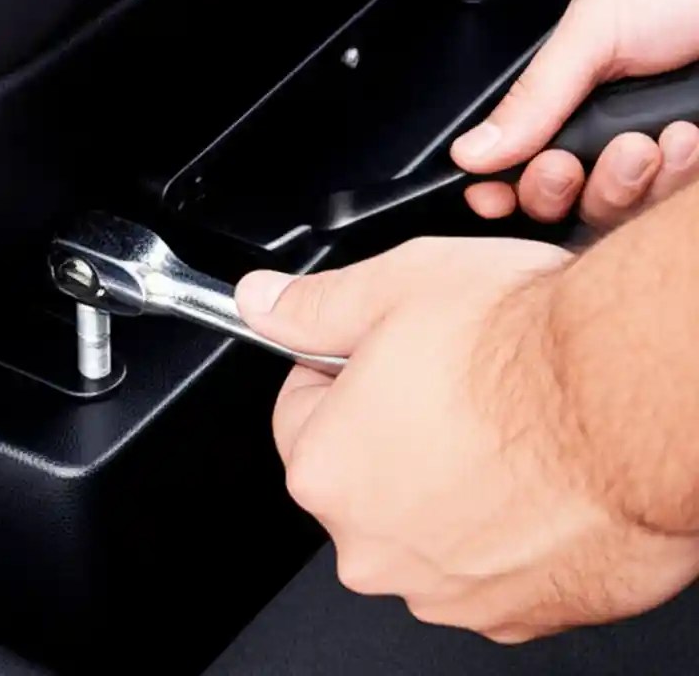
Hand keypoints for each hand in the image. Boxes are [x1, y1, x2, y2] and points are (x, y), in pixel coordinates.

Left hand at [233, 238, 698, 642]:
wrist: (639, 399)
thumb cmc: (531, 348)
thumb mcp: (395, 287)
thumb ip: (312, 305)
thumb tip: (260, 302)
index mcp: (326, 468)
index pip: (298, 416)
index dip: (338, 373)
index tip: (374, 358)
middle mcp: (372, 544)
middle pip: (360, 478)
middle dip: (392, 433)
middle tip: (452, 386)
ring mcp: (445, 588)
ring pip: (426, 528)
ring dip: (452, 486)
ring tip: (508, 433)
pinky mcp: (517, 612)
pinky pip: (492, 569)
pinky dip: (510, 533)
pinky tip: (541, 484)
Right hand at [450, 0, 698, 229]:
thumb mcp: (592, 31)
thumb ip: (532, 97)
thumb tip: (472, 151)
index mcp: (569, 100)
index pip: (519, 166)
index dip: (503, 191)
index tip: (494, 198)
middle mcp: (610, 132)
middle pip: (562, 203)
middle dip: (558, 191)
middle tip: (566, 165)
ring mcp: (659, 155)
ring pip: (619, 212)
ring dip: (625, 184)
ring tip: (648, 140)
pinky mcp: (695, 169)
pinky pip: (672, 206)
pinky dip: (678, 178)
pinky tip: (688, 137)